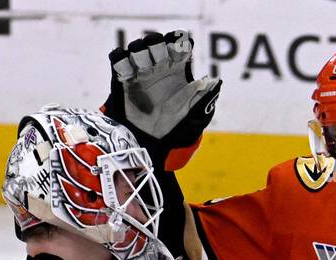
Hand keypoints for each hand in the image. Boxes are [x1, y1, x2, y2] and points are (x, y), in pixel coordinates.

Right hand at [104, 30, 220, 168]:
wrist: (151, 141)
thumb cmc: (175, 126)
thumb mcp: (194, 115)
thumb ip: (203, 97)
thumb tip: (216, 81)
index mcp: (177, 68)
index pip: (179, 44)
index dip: (179, 43)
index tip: (180, 51)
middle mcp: (158, 65)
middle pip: (156, 42)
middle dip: (156, 46)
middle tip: (158, 60)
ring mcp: (140, 71)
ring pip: (137, 48)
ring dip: (140, 53)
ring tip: (143, 69)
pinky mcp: (123, 79)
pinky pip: (119, 61)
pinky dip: (122, 61)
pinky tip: (128, 74)